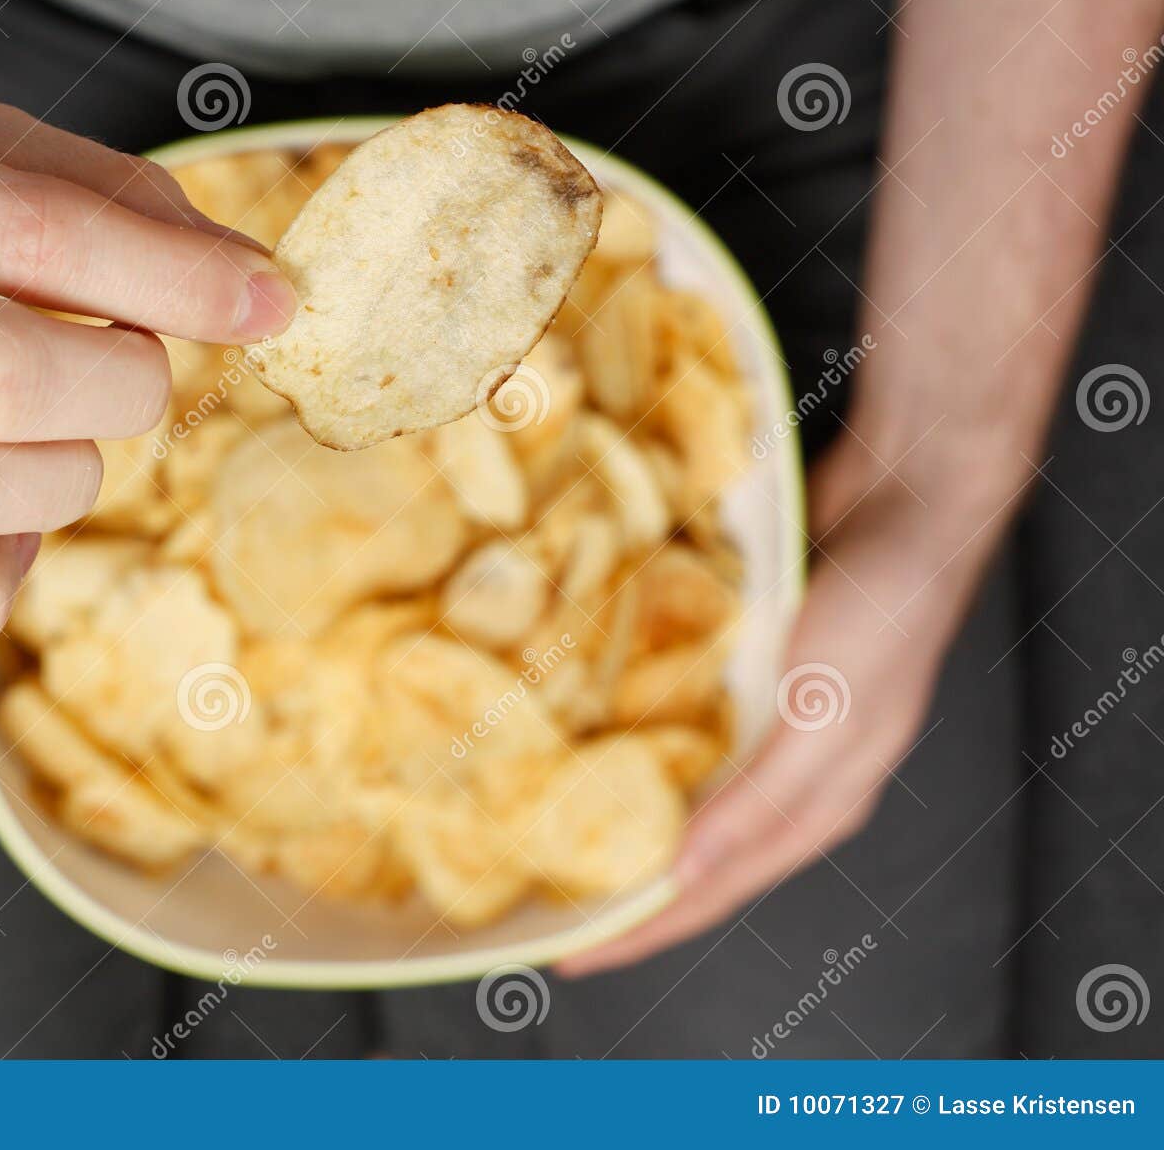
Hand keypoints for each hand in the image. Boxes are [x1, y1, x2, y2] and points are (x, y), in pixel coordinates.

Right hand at [0, 72, 293, 652]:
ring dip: (67, 477)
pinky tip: (1, 530)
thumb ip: (90, 191)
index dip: (180, 280)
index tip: (267, 304)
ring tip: (60, 434)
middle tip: (134, 371)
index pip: (35, 236)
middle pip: (2, 378)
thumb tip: (239, 280)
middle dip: (125, 384)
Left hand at [557, 428, 1010, 975]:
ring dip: (625, 825)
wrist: (912, 499)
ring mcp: (773, 729)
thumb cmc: (882, 611)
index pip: (711, 889)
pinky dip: (639, 755)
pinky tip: (594, 749)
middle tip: (544, 910)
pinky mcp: (753, 678)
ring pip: (685, 801)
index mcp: (816, 805)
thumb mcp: (827, 714)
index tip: (567, 955)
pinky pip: (686, 736)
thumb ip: (761, 798)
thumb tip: (687, 875)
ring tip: (554, 843)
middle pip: (693, 856)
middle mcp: (790, 779)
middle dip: (625, 892)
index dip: (641, 929)